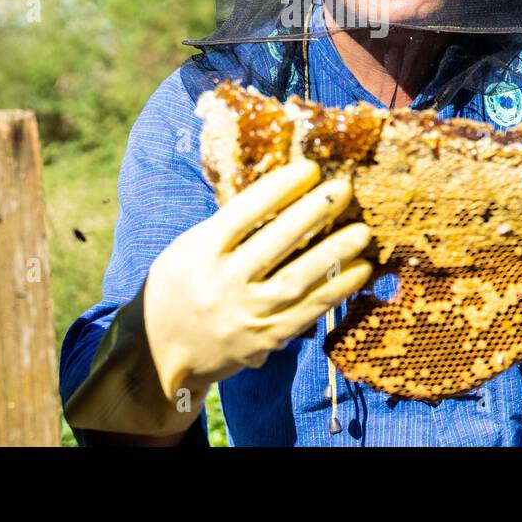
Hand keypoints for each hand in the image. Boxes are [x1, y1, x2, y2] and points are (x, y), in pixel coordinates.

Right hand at [144, 159, 372, 402]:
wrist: (160, 354)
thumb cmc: (177, 290)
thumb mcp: (187, 250)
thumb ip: (226, 227)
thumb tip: (280, 195)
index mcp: (199, 253)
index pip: (244, 213)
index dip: (279, 187)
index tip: (310, 167)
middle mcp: (222, 284)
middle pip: (276, 243)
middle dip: (313, 212)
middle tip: (344, 188)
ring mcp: (246, 315)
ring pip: (298, 279)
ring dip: (334, 252)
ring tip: (362, 231)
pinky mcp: (265, 339)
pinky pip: (308, 311)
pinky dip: (336, 290)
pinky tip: (359, 270)